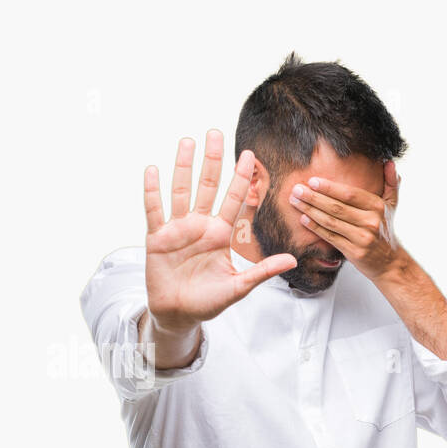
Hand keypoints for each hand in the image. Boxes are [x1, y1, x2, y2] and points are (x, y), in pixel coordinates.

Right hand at [143, 130, 295, 331]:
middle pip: (208, 187)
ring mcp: (178, 229)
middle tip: (216, 133)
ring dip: (184, 166)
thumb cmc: (208, 300)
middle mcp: (201, 226)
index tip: (249, 155)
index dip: (241, 178)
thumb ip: (263, 271)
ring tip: (188, 141)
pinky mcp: (157, 238)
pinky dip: (153, 191)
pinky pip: (154, 211)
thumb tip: (293, 260)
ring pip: (182, 191)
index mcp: (221, 235)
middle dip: (213, 161)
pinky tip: (154, 169)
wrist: (180, 314)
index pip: (234, 200)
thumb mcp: (239, 286)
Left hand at [288, 161, 402, 281]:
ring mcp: (363, 238)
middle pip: (337, 207)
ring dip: (310, 211)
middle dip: (314, 197)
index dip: (329, 187)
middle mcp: (371, 222)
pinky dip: (315, 228)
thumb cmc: (385, 230)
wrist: (390, 263)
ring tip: (295, 202)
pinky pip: (331, 237)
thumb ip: (391, 182)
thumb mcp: (392, 205)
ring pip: (331, 222)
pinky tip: (303, 219)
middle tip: (296, 189)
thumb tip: (389, 162)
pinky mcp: (354, 252)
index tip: (312, 180)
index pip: (350, 194)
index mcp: (377, 207)